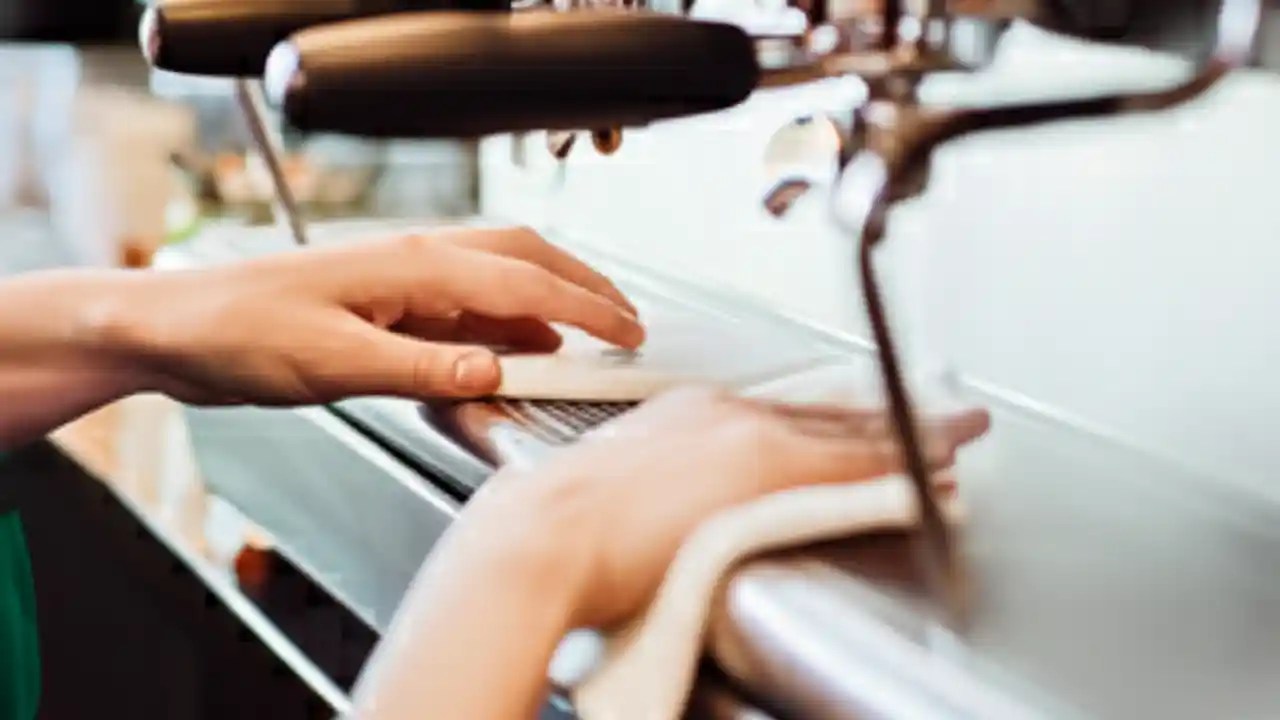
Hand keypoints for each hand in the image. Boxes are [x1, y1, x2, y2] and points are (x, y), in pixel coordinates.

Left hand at [98, 227, 643, 404]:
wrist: (178, 327)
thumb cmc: (239, 331)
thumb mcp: (335, 362)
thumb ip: (422, 369)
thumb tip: (496, 375)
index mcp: (413, 267)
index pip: (522, 284)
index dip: (584, 308)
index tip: (627, 331)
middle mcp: (416, 262)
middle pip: (525, 259)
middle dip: (584, 286)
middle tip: (628, 319)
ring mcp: (403, 280)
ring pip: (500, 277)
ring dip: (552, 300)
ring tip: (591, 332)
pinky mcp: (388, 305)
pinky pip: (467, 307)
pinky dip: (508, 324)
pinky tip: (516, 352)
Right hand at [459, 387, 990, 627]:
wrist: (547, 532)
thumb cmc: (564, 524)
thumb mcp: (616, 485)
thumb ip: (656, 484)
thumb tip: (668, 505)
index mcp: (688, 413)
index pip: (782, 412)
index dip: (832, 417)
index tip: (863, 415)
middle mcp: (726, 414)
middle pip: (827, 412)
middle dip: (888, 412)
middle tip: (942, 412)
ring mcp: (752, 440)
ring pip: (853, 431)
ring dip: (910, 433)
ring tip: (959, 432)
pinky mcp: (768, 473)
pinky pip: (855, 464)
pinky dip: (901, 463)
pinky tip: (936, 466)